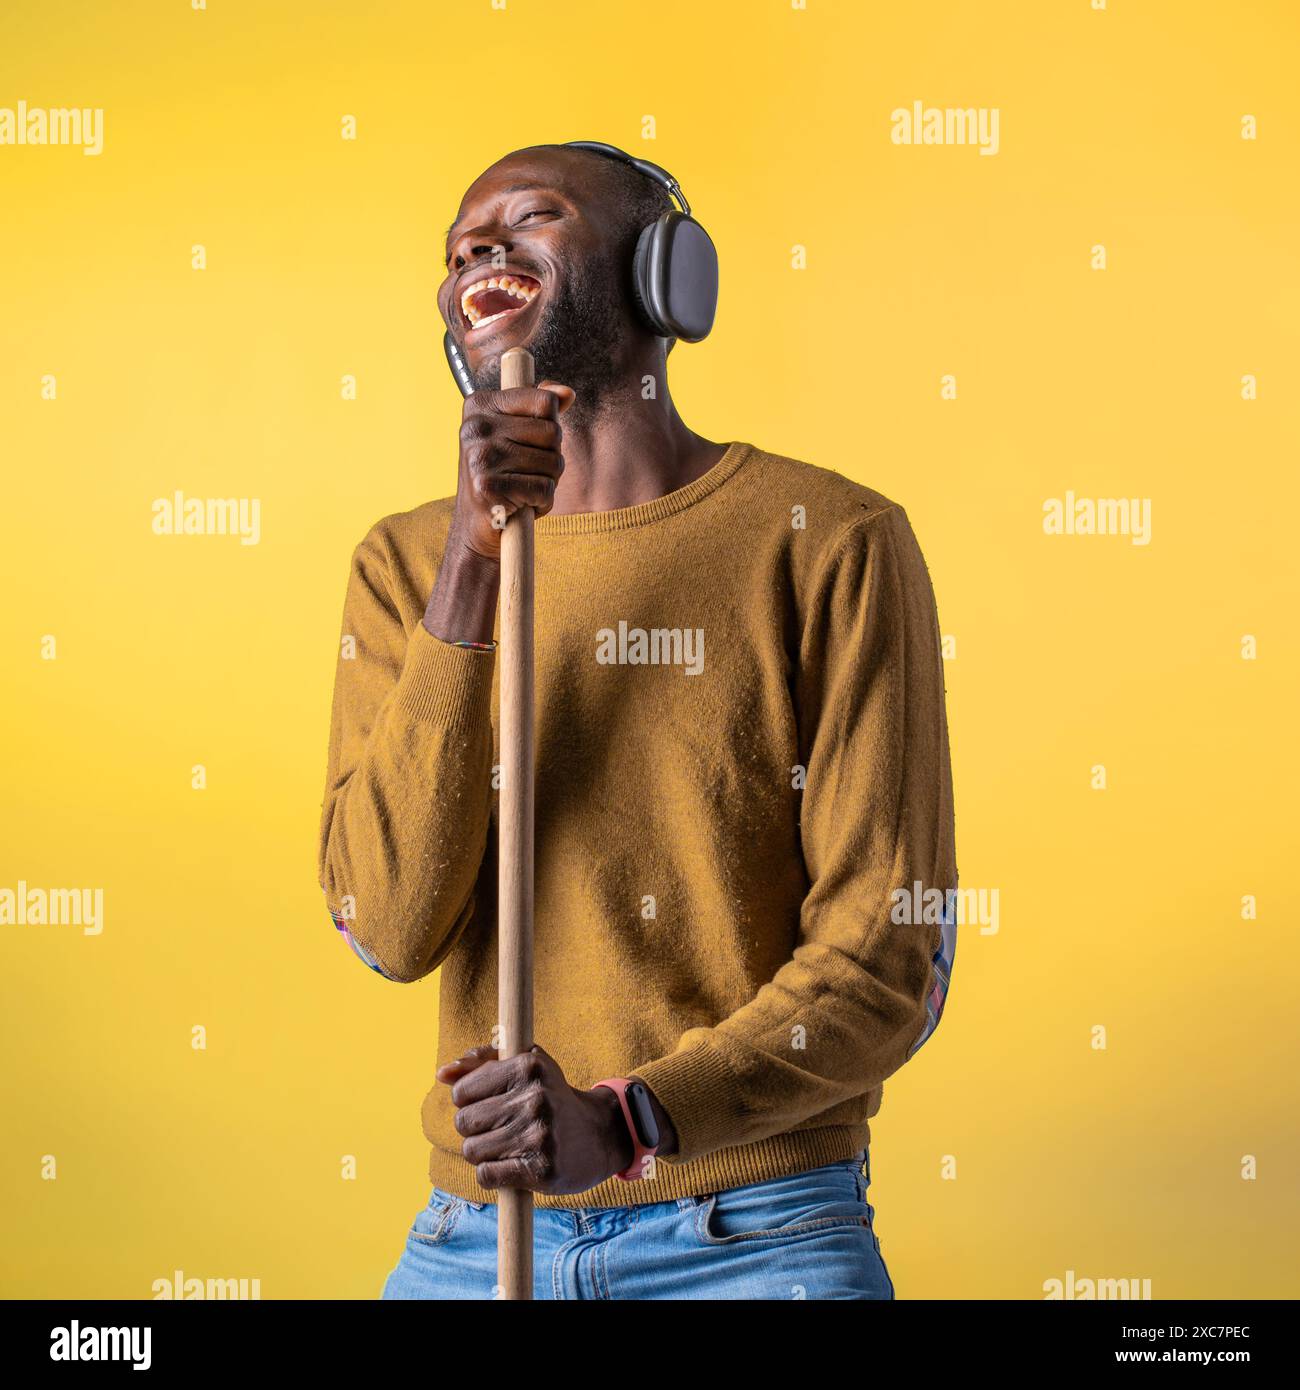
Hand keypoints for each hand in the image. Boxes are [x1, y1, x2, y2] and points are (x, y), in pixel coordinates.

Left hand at [437, 1044, 631, 1194]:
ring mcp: (539, 1135)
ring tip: (507, 1145)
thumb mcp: (526, 1066)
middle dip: (475, 1128)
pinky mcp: (542, 1170)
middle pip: (464, 1122)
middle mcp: (535, 1098)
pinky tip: (512, 1165)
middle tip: (500, 1126)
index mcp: (529, 1066)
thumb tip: (442, 1073)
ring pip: (472, 1150)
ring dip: (483, 1153)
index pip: (462, 1091)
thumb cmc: (551, 1096)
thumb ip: (481, 1062)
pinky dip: (492, 1174)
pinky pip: (486, 1175)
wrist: (598, 1135)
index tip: (490, 1103)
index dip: (469, 1101)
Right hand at [450, 379, 575, 562]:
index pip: (545, 400)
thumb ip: (540, 407)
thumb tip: (568, 393)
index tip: (528, 442)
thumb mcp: (518, 435)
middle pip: (554, 433)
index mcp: (480, 405)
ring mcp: (480, 457)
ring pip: (554, 463)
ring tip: (522, 489)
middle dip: (552, 457)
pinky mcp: (488, 488)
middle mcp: (476, 426)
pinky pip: (545, 489)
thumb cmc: (503, 476)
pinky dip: (542, 503)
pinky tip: (521, 505)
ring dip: (549, 482)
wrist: (476, 528)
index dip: (550, 425)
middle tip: (526, 472)